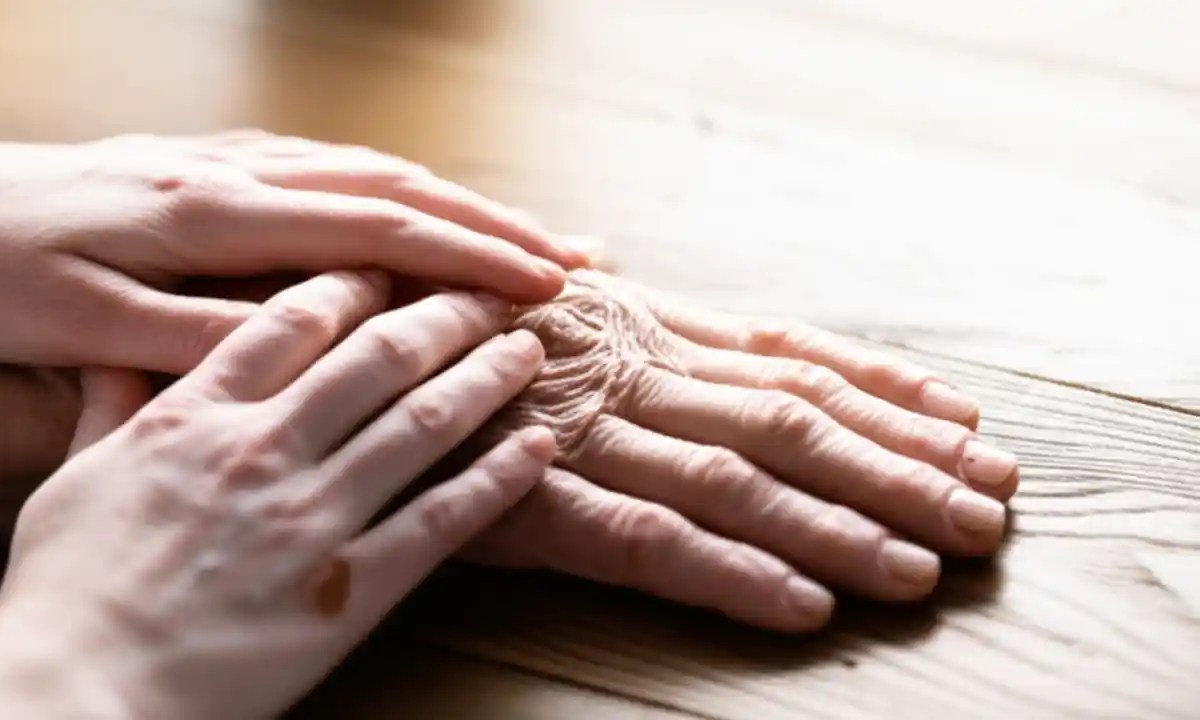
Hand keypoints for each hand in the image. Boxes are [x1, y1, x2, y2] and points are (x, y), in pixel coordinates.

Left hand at [0, 131, 586, 372]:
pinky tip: (411, 204)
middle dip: (493, 223)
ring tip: (519, 232)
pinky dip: (391, 189)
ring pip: (366, 171)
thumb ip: (198, 337)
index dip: (472, 257)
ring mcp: (219, 161)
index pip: (379, 231)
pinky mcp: (201, 166)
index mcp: (214, 214)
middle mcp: (233, 174)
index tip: (547, 285)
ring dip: (453, 201)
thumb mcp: (79, 324)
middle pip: (395, 189)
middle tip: (573, 256)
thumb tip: (310, 351)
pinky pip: (322, 167)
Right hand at [0, 272, 556, 718]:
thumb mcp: (72, 480)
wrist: (78, 692)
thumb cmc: (66, 593)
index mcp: (196, 415)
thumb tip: (109, 353)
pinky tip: (537, 446)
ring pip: (423, 421)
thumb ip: (107, 409)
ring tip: (530, 348)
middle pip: (378, 355)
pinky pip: (443, 519)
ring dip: (488, 376)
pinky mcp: (353, 588)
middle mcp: (265, 448)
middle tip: (490, 291)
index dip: (354, 283)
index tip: (393, 267)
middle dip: (444, 312)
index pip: (290, 319)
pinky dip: (498, 478)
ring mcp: (315, 516)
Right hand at [465, 271, 1019, 631]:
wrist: (304, 323)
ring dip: (848, 522)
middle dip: (903, 463)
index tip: (963, 418)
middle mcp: (633, 368)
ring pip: (745, 479)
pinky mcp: (528, 500)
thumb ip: (570, 281)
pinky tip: (808, 606)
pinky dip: (732, 572)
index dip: (881, 386)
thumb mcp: (495, 276)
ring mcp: (587, 431)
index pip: (784, 355)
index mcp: (633, 323)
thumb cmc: (410, 300)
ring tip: (935, 559)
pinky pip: (646, 539)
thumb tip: (604, 247)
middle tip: (995, 502)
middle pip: (796, 419)